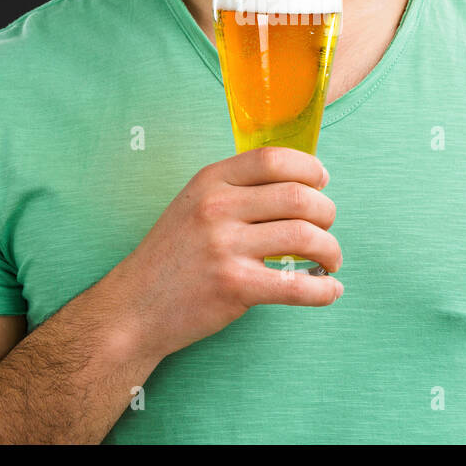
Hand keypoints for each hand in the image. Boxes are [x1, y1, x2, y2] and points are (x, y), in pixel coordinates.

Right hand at [104, 146, 342, 360]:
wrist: (135, 306)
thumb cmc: (172, 256)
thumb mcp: (193, 204)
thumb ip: (237, 190)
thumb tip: (299, 185)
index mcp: (210, 182)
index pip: (273, 158)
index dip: (309, 168)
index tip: (322, 182)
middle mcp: (217, 208)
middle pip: (299, 197)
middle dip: (327, 213)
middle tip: (326, 227)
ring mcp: (225, 247)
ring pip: (305, 237)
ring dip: (331, 250)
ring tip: (329, 261)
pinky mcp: (234, 286)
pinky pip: (297, 285)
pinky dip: (324, 290)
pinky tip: (329, 289)